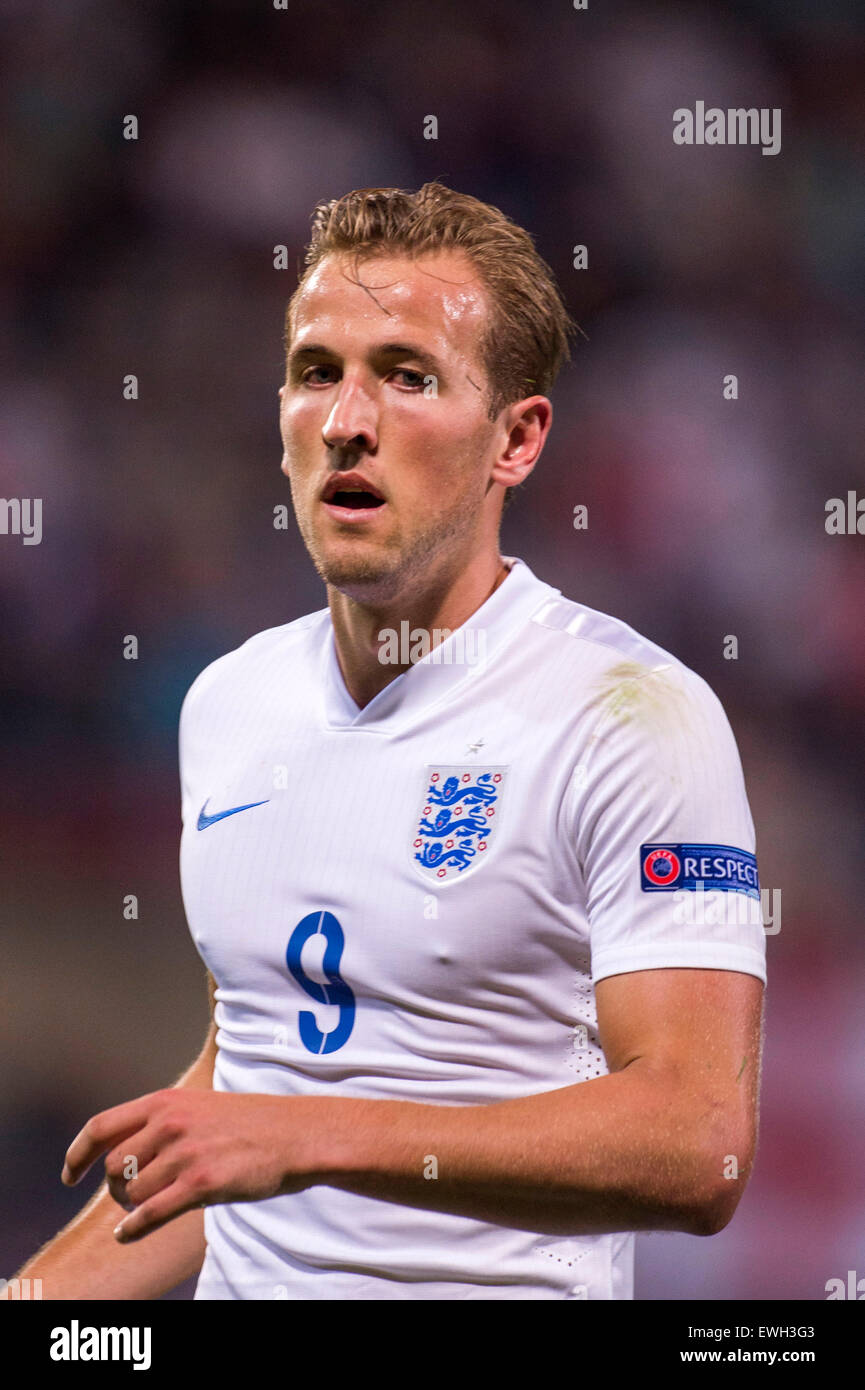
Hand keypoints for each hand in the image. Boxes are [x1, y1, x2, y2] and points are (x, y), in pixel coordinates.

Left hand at [61, 1090, 320, 1242]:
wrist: (296, 1134)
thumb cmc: (249, 1123)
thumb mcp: (199, 1105)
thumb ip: (162, 1120)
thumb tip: (124, 1147)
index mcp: (165, 1100)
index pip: (101, 1127)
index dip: (76, 1155)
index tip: (68, 1176)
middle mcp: (170, 1123)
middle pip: (113, 1165)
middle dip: (113, 1187)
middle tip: (125, 1197)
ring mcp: (185, 1153)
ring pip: (132, 1192)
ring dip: (131, 1207)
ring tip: (145, 1209)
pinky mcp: (202, 1183)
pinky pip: (150, 1214)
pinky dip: (132, 1229)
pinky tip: (127, 1235)